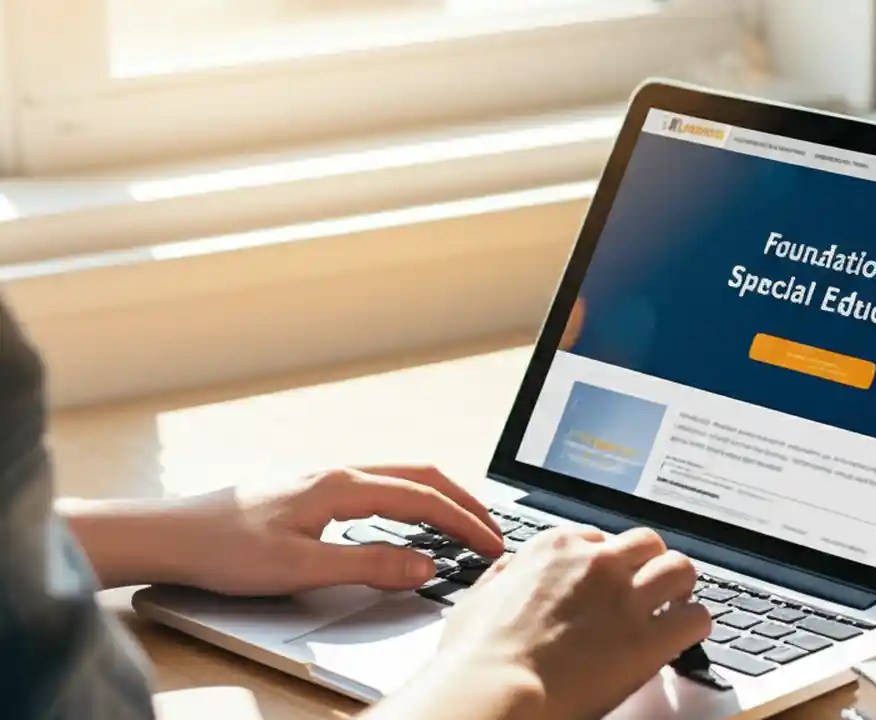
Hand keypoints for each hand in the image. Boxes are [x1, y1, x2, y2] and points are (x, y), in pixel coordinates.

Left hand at [61, 466, 503, 594]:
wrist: (170, 534)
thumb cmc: (225, 548)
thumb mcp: (301, 567)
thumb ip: (368, 565)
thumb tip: (424, 565)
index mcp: (342, 485)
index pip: (423, 499)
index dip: (464, 523)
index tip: (491, 544)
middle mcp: (339, 473)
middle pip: (421, 476)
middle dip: (464, 501)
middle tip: (492, 531)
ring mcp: (326, 479)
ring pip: (401, 478)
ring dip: (439, 498)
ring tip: (463, 525)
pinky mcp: (314, 492)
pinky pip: (381, 486)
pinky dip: (412, 500)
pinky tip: (409, 521)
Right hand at [382, 526, 711, 719]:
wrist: (493, 689)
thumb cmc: (476, 654)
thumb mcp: (480, 596)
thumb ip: (504, 576)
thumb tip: (511, 570)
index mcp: (555, 547)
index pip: (600, 538)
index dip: (608, 562)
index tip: (609, 580)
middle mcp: (596, 563)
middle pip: (646, 544)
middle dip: (648, 565)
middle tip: (648, 588)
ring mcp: (626, 597)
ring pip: (680, 569)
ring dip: (679, 587)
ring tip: (675, 605)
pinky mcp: (648, 638)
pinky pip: (697, 617)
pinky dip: (694, 625)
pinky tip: (682, 636)